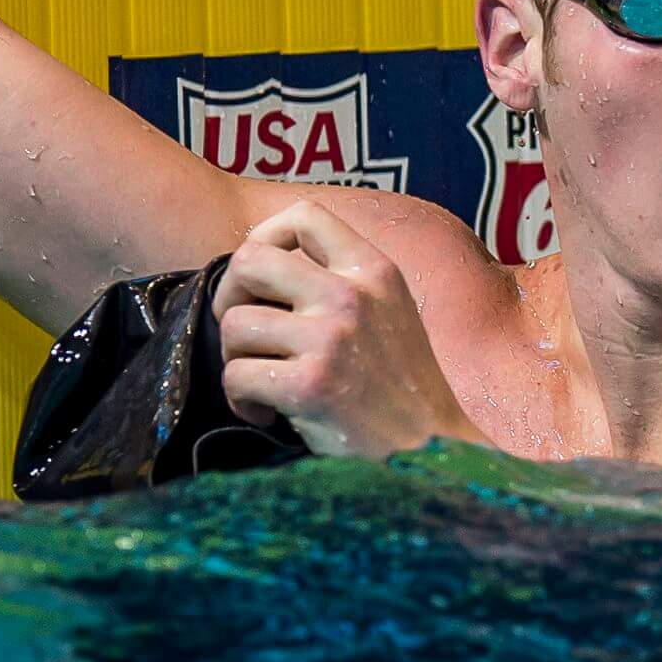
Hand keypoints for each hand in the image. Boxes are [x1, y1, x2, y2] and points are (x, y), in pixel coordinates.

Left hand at [213, 201, 483, 458]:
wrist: (430, 448)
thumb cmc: (400, 386)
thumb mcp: (389, 310)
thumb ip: (341, 281)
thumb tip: (262, 267)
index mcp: (374, 270)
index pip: (305, 213)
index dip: (265, 236)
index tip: (260, 278)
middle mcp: (352, 295)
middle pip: (249, 261)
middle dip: (230, 297)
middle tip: (246, 333)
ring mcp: (331, 339)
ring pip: (235, 324)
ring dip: (236, 357)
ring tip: (262, 382)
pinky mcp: (310, 386)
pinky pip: (237, 375)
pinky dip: (241, 400)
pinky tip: (267, 414)